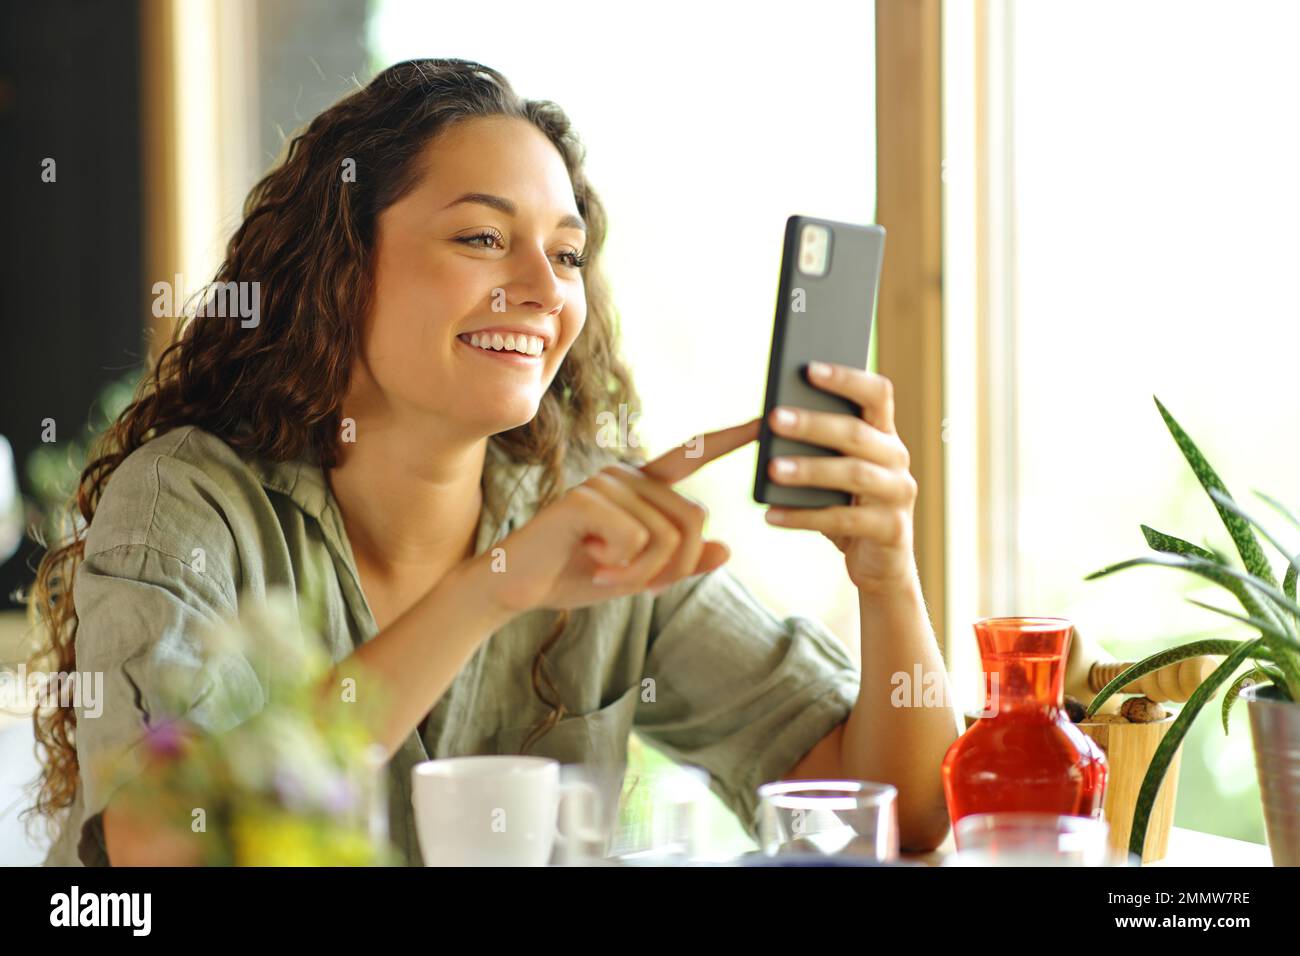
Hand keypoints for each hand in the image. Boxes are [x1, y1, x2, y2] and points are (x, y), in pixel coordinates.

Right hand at [480, 417, 759, 613]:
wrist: (516, 586)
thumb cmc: (575, 575)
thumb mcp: (638, 575)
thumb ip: (680, 563)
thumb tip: (727, 550)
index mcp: (640, 486)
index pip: (690, 456)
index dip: (728, 438)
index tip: (764, 422)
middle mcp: (625, 475)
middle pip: (693, 520)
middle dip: (674, 567)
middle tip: (633, 583)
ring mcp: (604, 482)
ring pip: (667, 538)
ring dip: (641, 574)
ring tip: (604, 572)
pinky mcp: (585, 500)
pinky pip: (636, 539)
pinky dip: (620, 567)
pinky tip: (589, 562)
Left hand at [762, 361, 918, 592]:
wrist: (880, 564)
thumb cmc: (847, 506)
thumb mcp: (834, 472)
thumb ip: (816, 446)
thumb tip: (770, 421)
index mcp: (884, 435)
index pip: (877, 393)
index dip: (847, 378)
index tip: (809, 368)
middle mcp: (898, 459)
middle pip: (857, 433)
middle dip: (813, 424)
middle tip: (774, 418)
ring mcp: (899, 495)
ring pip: (852, 474)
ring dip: (809, 470)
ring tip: (771, 468)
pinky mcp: (892, 530)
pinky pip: (842, 521)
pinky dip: (803, 517)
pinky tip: (771, 514)